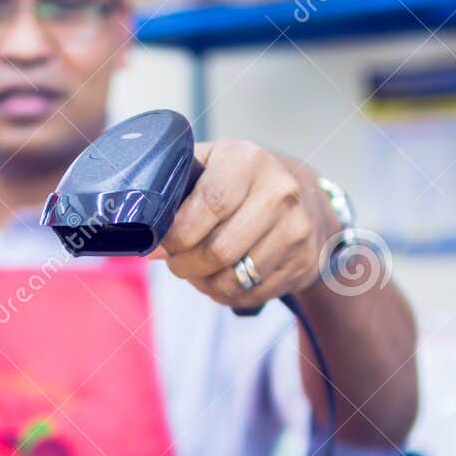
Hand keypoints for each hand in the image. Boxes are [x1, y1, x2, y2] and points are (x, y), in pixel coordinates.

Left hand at [156, 139, 336, 310]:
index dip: (178, 232)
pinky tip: (221, 278)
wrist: (305, 197)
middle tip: (176, 261)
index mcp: (249, 161)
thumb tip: (150, 241)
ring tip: (197, 270)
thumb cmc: (244, 181)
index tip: (162, 242)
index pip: (209, 204)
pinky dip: (227, 294)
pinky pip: (251, 294)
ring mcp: (296, 230)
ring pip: (233, 279)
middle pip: (219, 250)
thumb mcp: (212, 163)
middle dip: (186, 264)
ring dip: (204, 283)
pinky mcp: (303, 262)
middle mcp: (279, 193)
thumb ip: (177, 191)